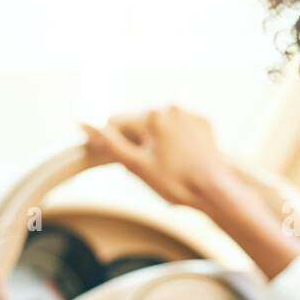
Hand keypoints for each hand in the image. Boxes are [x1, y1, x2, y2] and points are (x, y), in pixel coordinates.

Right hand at [81, 105, 235, 210]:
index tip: (116, 158)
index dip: (111, 141)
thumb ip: (109, 142)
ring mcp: (190, 114)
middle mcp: (172, 107)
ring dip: (155, 139)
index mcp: (153, 115)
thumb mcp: (136, 164)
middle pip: (139, 122)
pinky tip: (180, 159)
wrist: (215, 191)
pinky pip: (179, 128)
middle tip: (146, 167)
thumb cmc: (175, 181)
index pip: (117, 122)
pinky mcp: (203, 123)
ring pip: (160, 125)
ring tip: (166, 165)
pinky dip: (175, 140)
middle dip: (136, 141)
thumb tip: (83, 122)